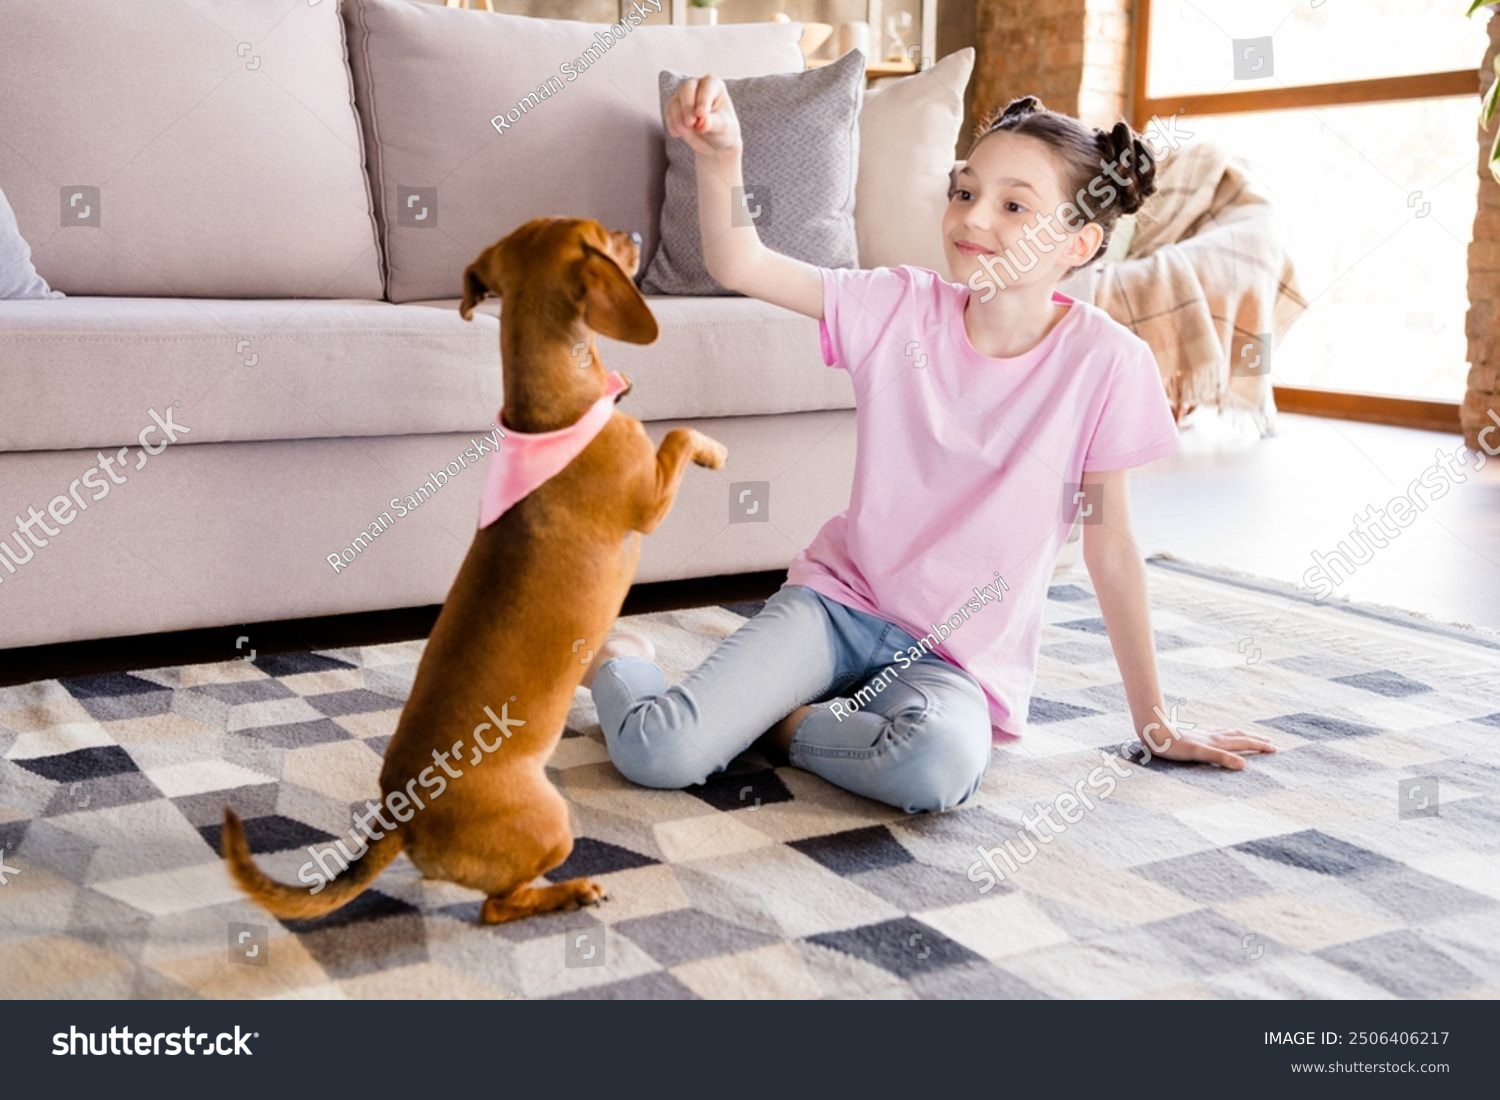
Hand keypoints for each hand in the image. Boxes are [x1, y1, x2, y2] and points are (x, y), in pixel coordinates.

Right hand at [665, 74, 740, 156]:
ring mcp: (683, 94)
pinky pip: (668, 111)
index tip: (701, 114)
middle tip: (690, 123)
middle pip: (687, 89)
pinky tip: (677, 134)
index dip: (703, 100)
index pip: (706, 87)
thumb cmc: (722, 129)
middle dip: (687, 106)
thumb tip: (703, 122)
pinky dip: (671, 122)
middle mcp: (697, 85)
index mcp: (714, 84)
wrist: (713, 140)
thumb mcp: (723, 127)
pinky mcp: (673, 105)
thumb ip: (713, 123)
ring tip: (684, 132)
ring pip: (676, 100)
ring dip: (678, 117)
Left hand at [1139, 726, 1275, 769]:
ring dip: (1243, 735)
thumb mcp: (1199, 754)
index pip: (1244, 743)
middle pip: (1240, 736)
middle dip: (1256, 739)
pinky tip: (1220, 734)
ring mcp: (1204, 733)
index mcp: (1217, 741)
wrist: (1154, 731)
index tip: (1276, 749)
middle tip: (1270, 742)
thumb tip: (1244, 765)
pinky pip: (1217, 732)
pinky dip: (1226, 734)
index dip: (1260, 746)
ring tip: (1250, 736)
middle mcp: (1213, 735)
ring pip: (1229, 733)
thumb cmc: (1174, 746)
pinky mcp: (1195, 734)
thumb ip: (1221, 758)